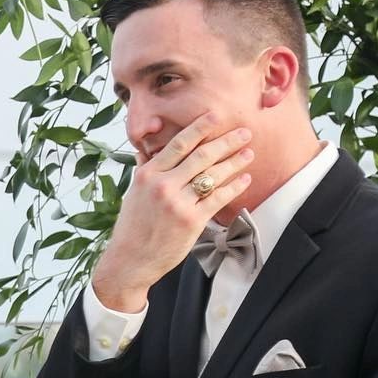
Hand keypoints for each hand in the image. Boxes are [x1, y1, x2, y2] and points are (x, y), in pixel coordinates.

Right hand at [92, 112, 253, 312]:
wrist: (129, 261)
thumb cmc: (131, 228)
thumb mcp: (132, 195)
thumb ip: (143, 171)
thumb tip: (145, 150)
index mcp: (147, 175)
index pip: (179, 144)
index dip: (200, 128)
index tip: (216, 116)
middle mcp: (162, 186)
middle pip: (201, 156)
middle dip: (226, 141)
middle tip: (244, 132)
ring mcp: (178, 203)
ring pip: (213, 175)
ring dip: (235, 161)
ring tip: (248, 153)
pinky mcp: (191, 221)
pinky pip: (219, 198)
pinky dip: (234, 187)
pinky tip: (244, 179)